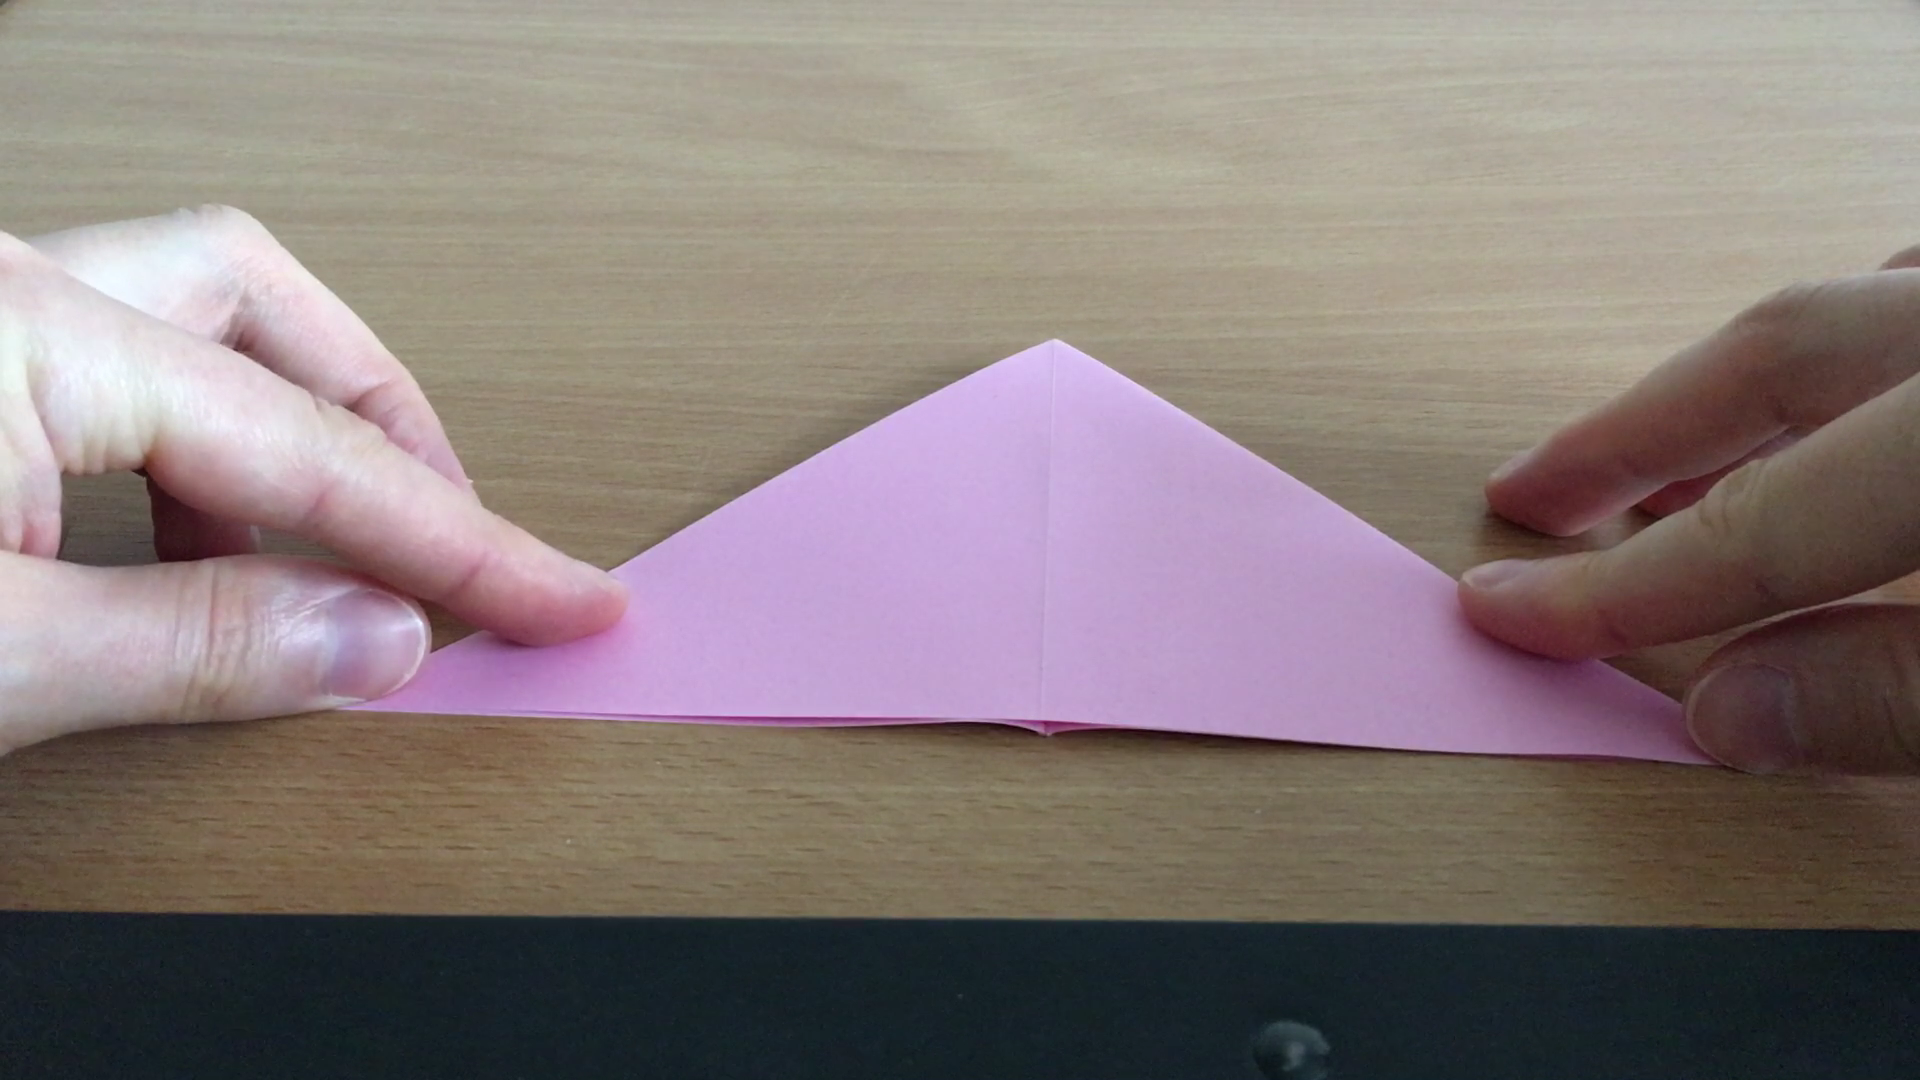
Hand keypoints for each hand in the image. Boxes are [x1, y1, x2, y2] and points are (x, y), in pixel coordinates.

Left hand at [1, 206, 624, 754]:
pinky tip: (188, 560)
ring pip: (189, 320)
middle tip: (450, 542)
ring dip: (281, 441)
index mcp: (25, 330)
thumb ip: (196, 644)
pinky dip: (188, 457)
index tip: (563, 598)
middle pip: (263, 303)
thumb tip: (377, 636)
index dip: (459, 542)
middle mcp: (7, 291)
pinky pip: (112, 368)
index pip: (311, 448)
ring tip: (314, 575)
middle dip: (382, 423)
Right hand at [1460, 244, 1919, 774]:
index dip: (1620, 588)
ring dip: (1740, 388)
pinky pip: (1917, 303)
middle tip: (1530, 493)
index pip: (1760, 524)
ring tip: (1669, 464)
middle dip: (1632, 433)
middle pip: (1778, 359)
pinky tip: (1834, 414)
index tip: (1509, 614)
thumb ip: (1891, 698)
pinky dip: (1850, 356)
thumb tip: (1730, 713)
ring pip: (1856, 304)